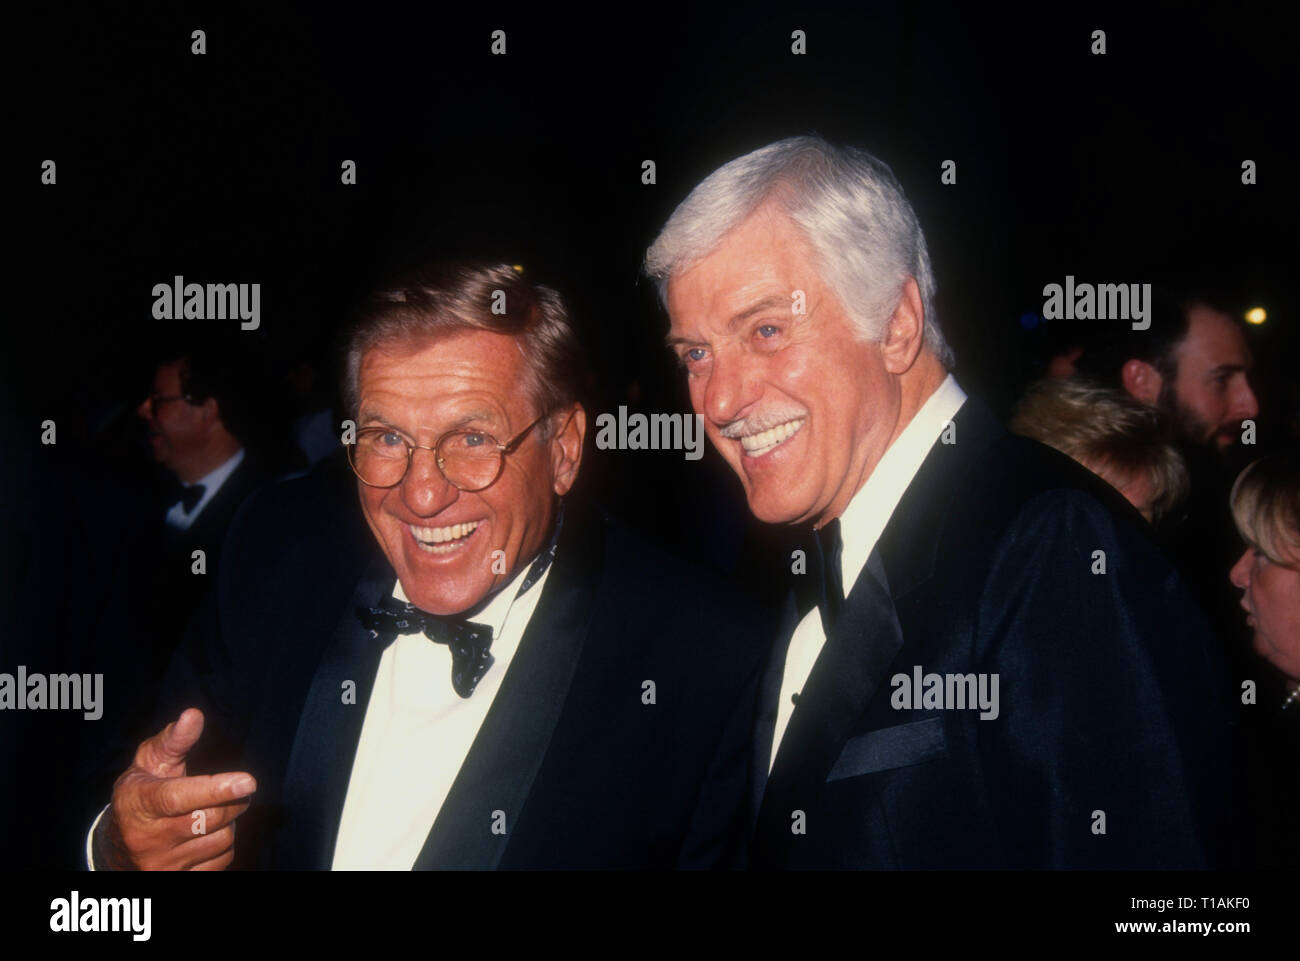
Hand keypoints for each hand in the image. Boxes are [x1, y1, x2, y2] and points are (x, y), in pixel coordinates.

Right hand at [94, 708, 256, 869]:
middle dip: (233, 799)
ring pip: (222, 840)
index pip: (180, 798)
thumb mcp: (150, 762)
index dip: (216, 789)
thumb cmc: (143, 790)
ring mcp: (163, 866)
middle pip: (211, 819)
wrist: (119, 843)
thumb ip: (174, 740)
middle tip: (237, 787)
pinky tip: (208, 834)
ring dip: (229, 822)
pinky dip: (224, 845)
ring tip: (213, 812)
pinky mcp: (179, 881)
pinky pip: (222, 862)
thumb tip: (194, 715)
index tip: (249, 781)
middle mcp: (149, 840)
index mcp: (140, 804)